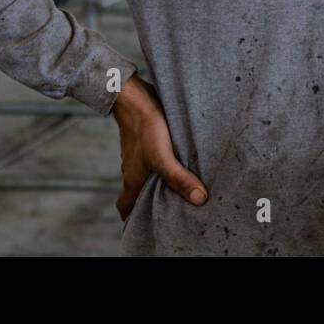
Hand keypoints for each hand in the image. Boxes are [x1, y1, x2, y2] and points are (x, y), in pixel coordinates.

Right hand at [111, 74, 208, 220]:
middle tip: (168, 211)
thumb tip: (199, 199)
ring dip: (159, 184)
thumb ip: (179, 179)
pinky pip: (155, 160)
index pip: (124, 207)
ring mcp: (139, 155)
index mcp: (132, 179)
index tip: (141, 226)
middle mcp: (133, 169)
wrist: (136, 97)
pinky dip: (165, 167)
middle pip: (137, 194)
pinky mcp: (147, 141)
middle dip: (149, 204)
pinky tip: (181, 163)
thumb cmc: (145, 127)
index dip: (130, 219)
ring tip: (180, 189)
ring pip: (147, 176)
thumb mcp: (163, 157)